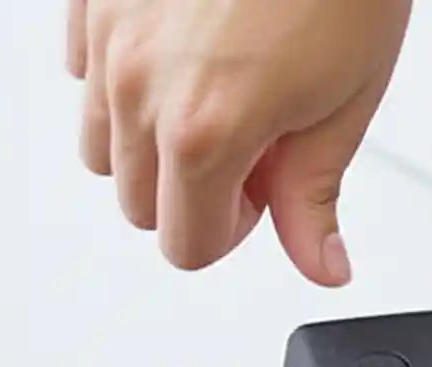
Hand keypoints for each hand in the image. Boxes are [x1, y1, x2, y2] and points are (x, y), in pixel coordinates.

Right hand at [66, 0, 410, 283]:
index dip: (232, 230)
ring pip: (101, 145)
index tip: (262, 194)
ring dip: (155, 143)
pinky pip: (85, 71)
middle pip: (138, 204)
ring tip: (220, 93)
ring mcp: (108, 36)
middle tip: (254, 143)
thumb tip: (321, 266)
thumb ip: (314, 198)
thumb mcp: (346, 105)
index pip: (184, 245)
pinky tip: (187, 49)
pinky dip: (127, 80)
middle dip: (195, 193)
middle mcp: (138, 85)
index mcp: (205, 129)